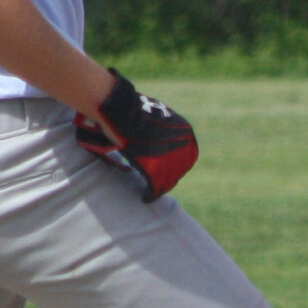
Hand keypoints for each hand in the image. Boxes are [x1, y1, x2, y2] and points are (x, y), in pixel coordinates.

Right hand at [73, 71, 198, 200]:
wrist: (120, 109)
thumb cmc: (133, 112)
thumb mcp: (156, 117)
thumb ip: (162, 132)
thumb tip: (161, 143)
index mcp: (186, 131)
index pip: (187, 156)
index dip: (177, 167)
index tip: (166, 172)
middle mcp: (183, 144)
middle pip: (179, 169)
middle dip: (169, 178)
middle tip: (160, 185)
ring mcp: (171, 156)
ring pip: (169, 179)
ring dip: (160, 187)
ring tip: (151, 193)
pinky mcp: (156, 167)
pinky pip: (157, 185)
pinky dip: (151, 194)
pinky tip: (145, 197)